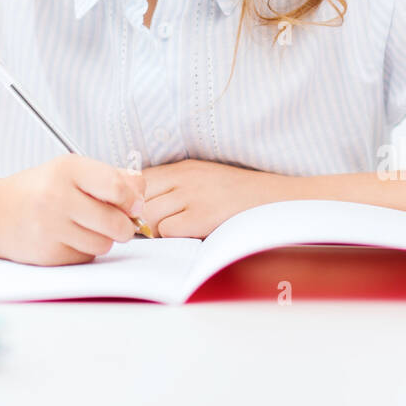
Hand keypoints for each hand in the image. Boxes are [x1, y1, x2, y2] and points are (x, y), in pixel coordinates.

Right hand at [0, 154, 145, 265]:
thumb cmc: (38, 190)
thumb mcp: (70, 171)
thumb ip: (109, 177)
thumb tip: (140, 193)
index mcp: (68, 169)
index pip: (117, 187)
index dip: (134, 200)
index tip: (134, 204)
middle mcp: (58, 196)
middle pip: (116, 222)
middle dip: (124, 226)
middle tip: (119, 223)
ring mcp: (51, 227)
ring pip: (104, 244)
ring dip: (103, 239)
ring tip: (87, 227)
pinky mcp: (48, 253)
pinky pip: (86, 257)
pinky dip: (84, 250)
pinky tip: (69, 238)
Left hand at [139, 159, 291, 239]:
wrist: (273, 198)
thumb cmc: (236, 194)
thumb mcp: (201, 178)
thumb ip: (173, 186)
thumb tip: (139, 208)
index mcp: (182, 167)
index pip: (138, 180)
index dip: (132, 200)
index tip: (137, 215)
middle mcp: (184, 177)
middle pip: (138, 199)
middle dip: (137, 219)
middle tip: (146, 233)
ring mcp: (193, 195)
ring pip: (148, 215)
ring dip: (152, 231)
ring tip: (166, 237)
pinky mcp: (203, 215)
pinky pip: (167, 230)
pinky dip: (170, 238)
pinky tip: (185, 238)